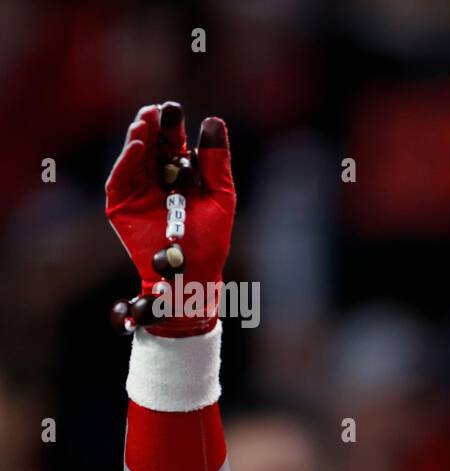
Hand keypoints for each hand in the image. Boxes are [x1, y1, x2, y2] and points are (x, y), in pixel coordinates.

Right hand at [106, 102, 235, 335]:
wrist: (193, 275)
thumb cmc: (210, 240)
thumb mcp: (220, 197)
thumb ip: (216, 162)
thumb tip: (213, 121)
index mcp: (180, 175)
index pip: (174, 144)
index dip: (172, 127)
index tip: (172, 108)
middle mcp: (157, 180)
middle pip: (152, 147)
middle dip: (153, 128)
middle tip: (156, 110)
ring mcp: (137, 192)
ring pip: (134, 158)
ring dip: (137, 139)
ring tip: (145, 122)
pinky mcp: (121, 206)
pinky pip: (120, 179)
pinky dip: (127, 162)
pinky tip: (138, 148)